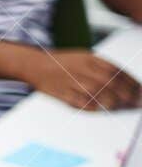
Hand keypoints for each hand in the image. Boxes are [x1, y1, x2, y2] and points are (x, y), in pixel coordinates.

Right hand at [18, 48, 141, 111]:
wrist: (35, 65)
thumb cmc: (62, 63)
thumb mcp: (84, 57)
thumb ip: (103, 67)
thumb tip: (125, 81)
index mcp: (90, 58)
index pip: (117, 71)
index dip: (132, 82)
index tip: (141, 91)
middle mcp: (82, 68)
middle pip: (110, 83)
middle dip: (127, 94)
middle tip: (137, 103)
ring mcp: (71, 80)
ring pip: (98, 93)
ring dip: (113, 101)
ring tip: (121, 107)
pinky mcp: (62, 92)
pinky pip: (81, 102)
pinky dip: (94, 106)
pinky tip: (102, 109)